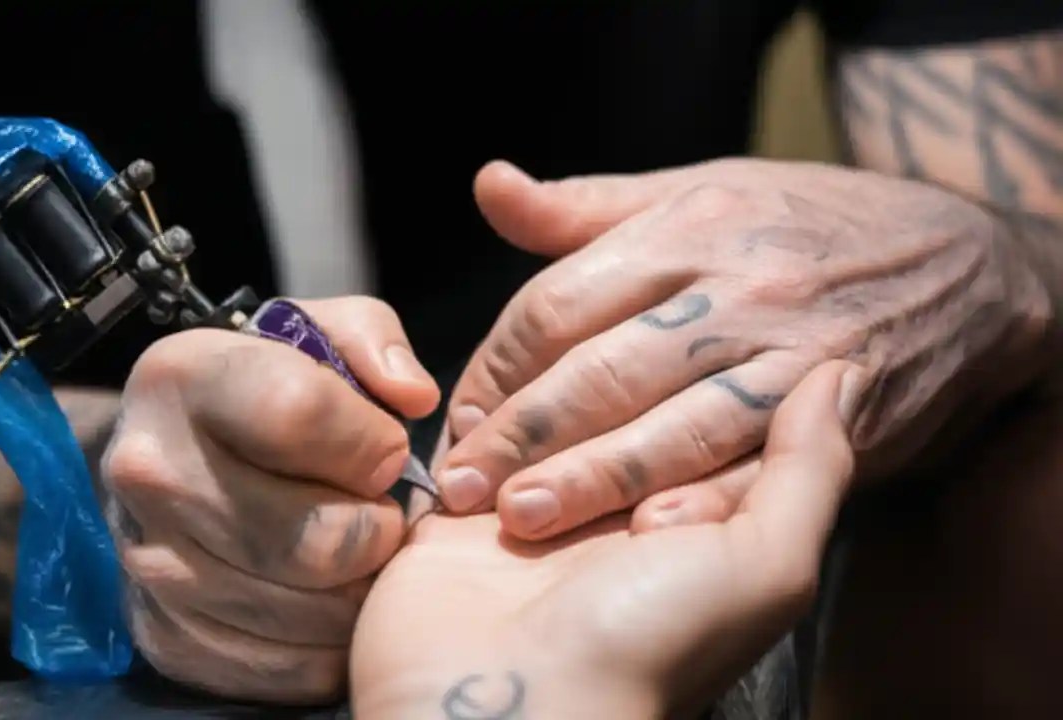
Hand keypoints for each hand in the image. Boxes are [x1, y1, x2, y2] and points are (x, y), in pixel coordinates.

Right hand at [99, 296, 439, 701]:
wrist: (167, 455)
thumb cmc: (261, 389)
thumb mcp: (317, 332)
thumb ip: (374, 341)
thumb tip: (413, 400)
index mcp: (186, 377)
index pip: (302, 415)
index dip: (372, 442)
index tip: (384, 450)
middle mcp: (152, 470)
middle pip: (318, 537)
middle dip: (380, 530)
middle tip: (380, 515)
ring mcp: (150, 561)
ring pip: (309, 610)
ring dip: (360, 591)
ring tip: (358, 555)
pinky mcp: (164, 634)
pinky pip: (281, 667)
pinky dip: (325, 644)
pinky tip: (326, 600)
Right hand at [351, 363, 858, 719]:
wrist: (505, 705)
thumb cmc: (647, 647)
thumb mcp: (764, 567)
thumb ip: (808, 474)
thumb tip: (844, 375)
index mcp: (690, 525)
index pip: (702, 414)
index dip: (699, 374)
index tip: (698, 342)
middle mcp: (611, 514)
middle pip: (612, 405)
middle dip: (600, 386)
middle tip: (601, 373)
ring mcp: (530, 511)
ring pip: (539, 410)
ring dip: (531, 401)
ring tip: (534, 392)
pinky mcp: (457, 517)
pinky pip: (467, 438)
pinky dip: (470, 413)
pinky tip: (483, 396)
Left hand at [439, 158, 1050, 538]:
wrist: (962, 265)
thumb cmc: (804, 224)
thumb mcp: (700, 190)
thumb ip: (587, 208)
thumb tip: (490, 188)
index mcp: (684, 231)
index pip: (558, 305)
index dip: (496, 367)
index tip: (457, 416)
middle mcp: (733, 293)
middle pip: (603, 371)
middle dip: (521, 434)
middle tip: (459, 487)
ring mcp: (787, 356)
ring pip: (673, 426)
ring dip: (592, 479)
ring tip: (522, 518)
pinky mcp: (834, 413)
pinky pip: (758, 465)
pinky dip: (702, 501)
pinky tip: (647, 532)